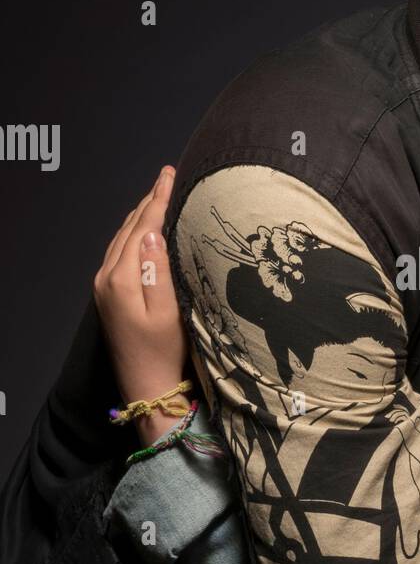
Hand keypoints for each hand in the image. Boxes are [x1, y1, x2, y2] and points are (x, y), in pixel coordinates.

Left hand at [93, 166, 189, 445]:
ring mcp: (104, 286)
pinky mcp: (108, 295)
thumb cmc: (165, 353)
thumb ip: (159, 271)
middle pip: (129, 229)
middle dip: (149, 202)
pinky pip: (119, 251)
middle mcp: (108, 277)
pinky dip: (133, 233)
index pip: (142, 228)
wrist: (147, 388)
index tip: (171, 175)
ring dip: (140, 215)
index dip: (158, 200)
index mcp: (122, 278)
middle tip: (168, 177)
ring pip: (122, 239)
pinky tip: (143, 229)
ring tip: (158, 195)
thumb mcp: (168, 312)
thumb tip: (154, 233)